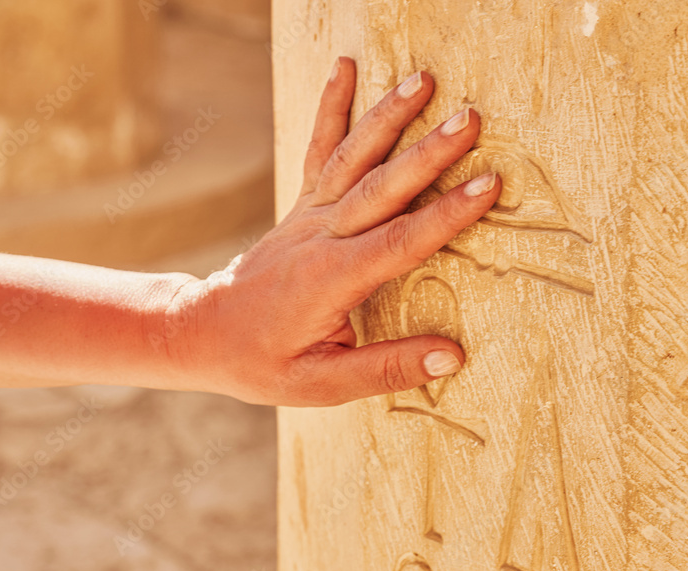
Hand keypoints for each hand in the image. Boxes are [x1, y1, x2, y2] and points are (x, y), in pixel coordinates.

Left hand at [168, 57, 500, 406]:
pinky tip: (345, 68)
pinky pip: (318, 148)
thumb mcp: (321, 384)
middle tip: (469, 119)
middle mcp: (321, 237)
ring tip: (423, 79)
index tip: (486, 185)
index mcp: (333, 279)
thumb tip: (450, 356)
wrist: (201, 332)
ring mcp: (309, 215)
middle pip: (382, 186)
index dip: (446, 214)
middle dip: (428, 151)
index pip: (400, 241)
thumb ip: (386, 369)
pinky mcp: (302, 205)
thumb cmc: (262, 362)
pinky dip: (331, 106)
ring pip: (352, 157)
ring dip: (388, 116)